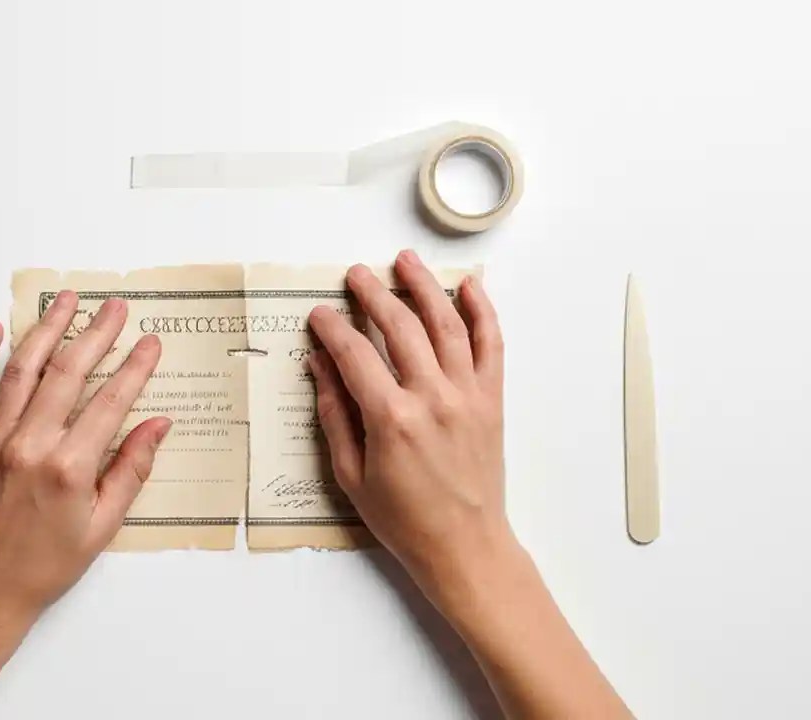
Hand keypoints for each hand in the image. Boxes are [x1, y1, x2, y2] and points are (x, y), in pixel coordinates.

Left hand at [0, 295, 169, 719]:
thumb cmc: (46, 566)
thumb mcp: (103, 526)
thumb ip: (131, 470)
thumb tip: (157, 425)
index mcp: (67, 468)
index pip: (110, 401)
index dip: (135, 367)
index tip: (150, 343)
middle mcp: (27, 447)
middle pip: (68, 373)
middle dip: (96, 334)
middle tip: (115, 308)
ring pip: (20, 370)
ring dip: (45, 330)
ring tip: (66, 301)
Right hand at [307, 250, 515, 607]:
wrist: (464, 546)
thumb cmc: (404, 519)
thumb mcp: (351, 474)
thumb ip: (336, 414)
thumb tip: (320, 365)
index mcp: (391, 419)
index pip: (355, 355)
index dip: (333, 329)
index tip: (319, 314)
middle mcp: (432, 398)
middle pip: (400, 327)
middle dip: (374, 294)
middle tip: (355, 275)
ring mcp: (467, 395)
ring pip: (446, 324)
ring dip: (425, 287)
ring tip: (406, 261)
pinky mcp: (491, 400)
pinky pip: (491, 345)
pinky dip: (483, 311)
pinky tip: (469, 286)